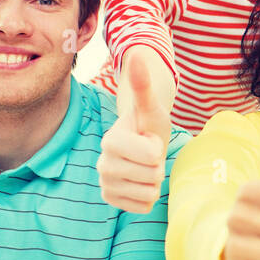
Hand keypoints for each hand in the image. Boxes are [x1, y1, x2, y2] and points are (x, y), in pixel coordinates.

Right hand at [99, 56, 172, 212]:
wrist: (142, 142)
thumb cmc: (149, 123)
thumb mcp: (151, 107)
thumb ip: (143, 84)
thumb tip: (138, 53)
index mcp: (110, 141)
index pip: (151, 155)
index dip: (157, 147)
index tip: (148, 139)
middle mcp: (102, 164)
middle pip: (151, 175)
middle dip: (157, 164)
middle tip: (148, 153)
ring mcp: (105, 183)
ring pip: (148, 192)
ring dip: (153, 180)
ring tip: (145, 166)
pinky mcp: (111, 199)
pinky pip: (143, 206)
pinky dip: (148, 195)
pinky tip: (141, 180)